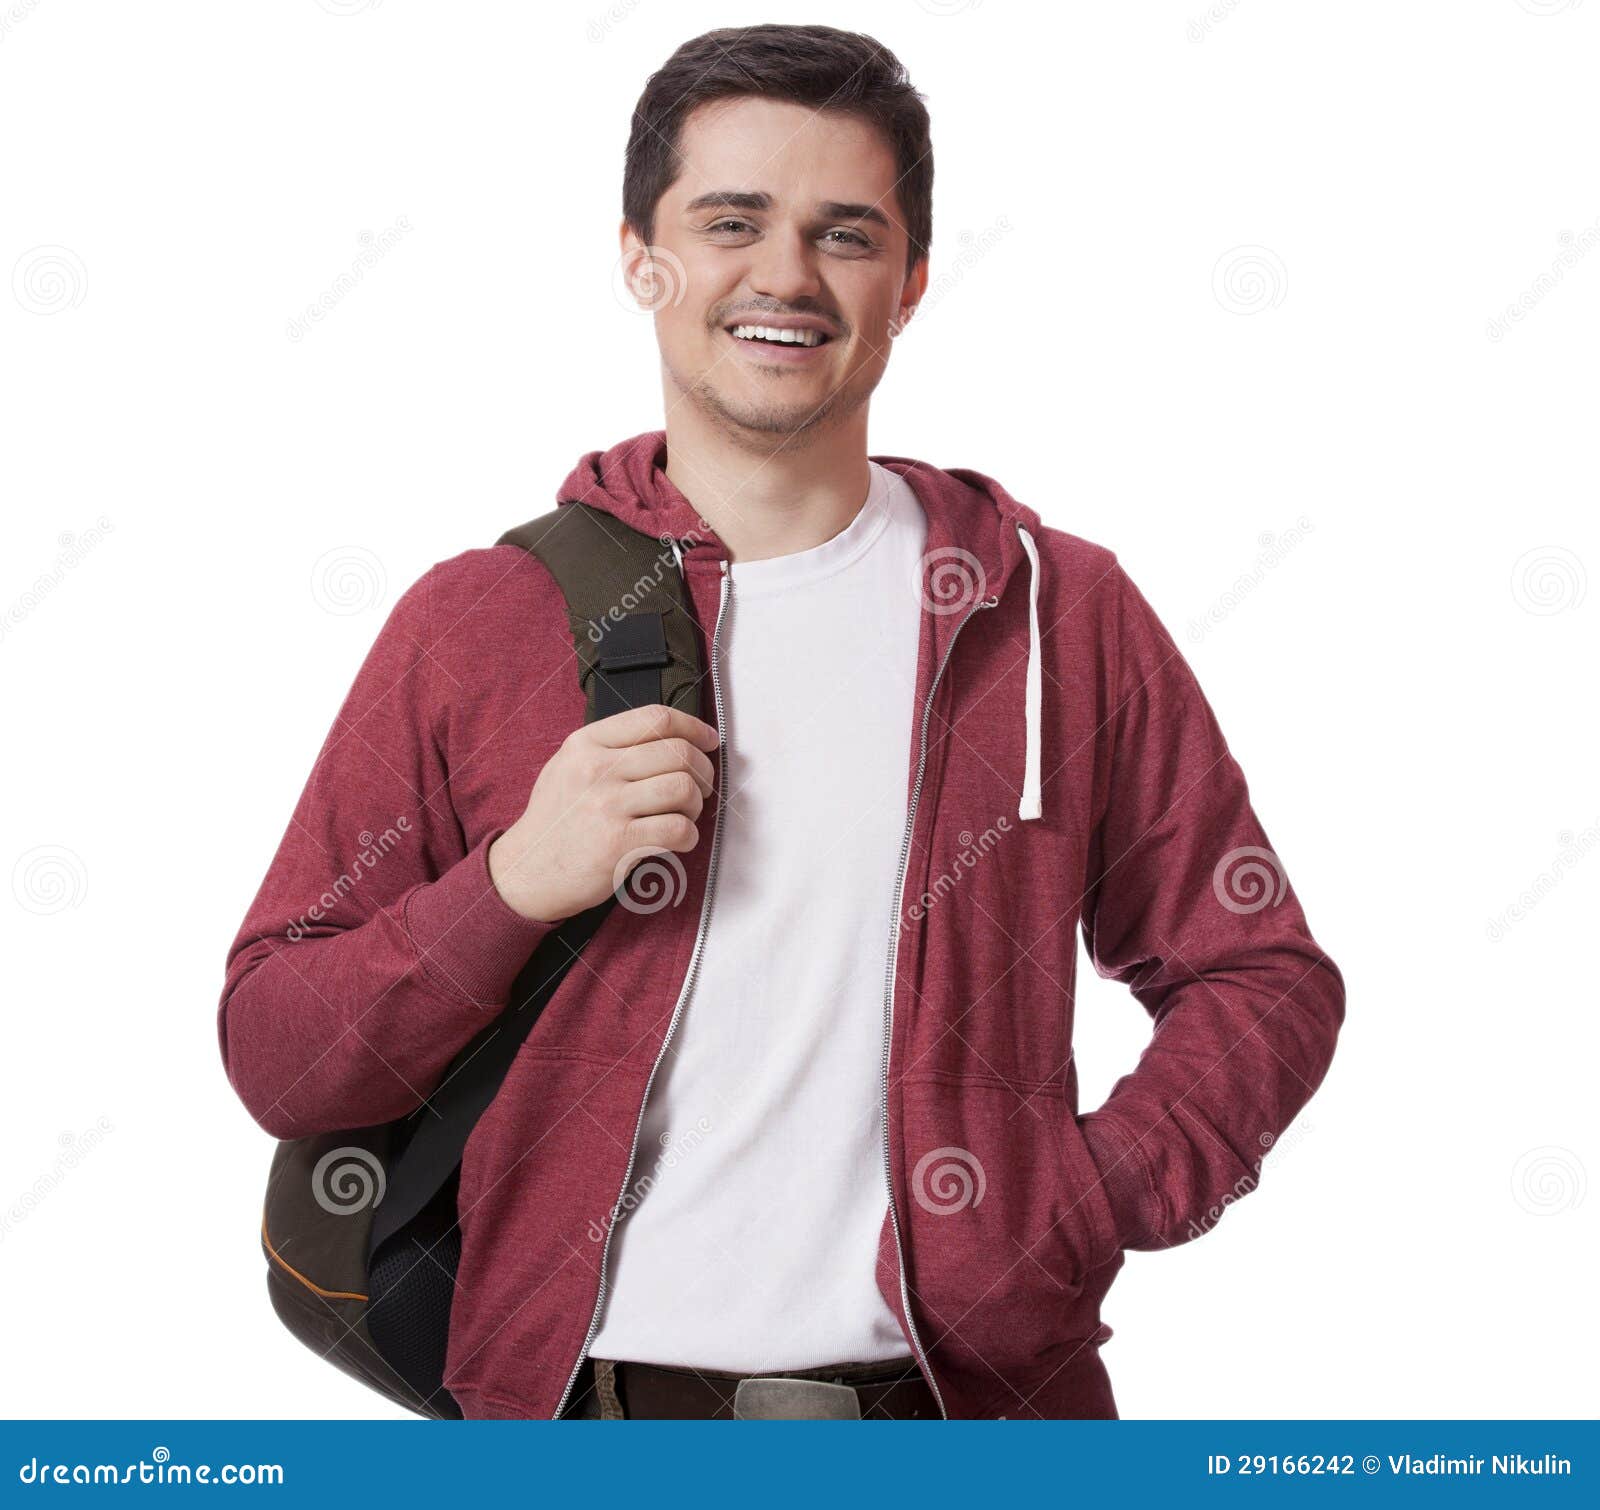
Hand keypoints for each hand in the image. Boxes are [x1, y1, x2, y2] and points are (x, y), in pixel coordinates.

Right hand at [488, 704, 720, 923]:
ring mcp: (606, 805)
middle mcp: (596, 768)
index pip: (655, 717)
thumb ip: (612, 747)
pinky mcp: (617, 842)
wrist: (526, 872)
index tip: (708, 741)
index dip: (693, 727)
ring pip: (683, 788)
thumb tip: (672, 738)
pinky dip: (689, 836)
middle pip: (677, 752)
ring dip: (696, 805)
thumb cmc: (556, 821)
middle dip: (702, 771)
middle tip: (700, 788)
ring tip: (684, 815)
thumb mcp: (568, 766)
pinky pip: (678, 829)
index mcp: (586, 743)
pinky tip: (677, 840)